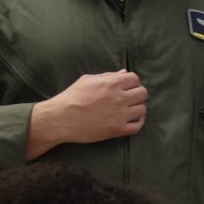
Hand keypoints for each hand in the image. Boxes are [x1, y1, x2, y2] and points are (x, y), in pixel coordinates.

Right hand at [28, 71, 147, 156]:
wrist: (61, 118)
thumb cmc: (72, 97)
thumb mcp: (88, 80)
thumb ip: (108, 76)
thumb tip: (124, 73)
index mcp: (111, 83)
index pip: (135, 79)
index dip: (132, 82)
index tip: (126, 87)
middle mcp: (119, 98)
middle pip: (142, 93)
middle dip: (137, 94)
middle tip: (128, 99)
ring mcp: (119, 115)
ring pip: (142, 109)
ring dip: (137, 109)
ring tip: (129, 110)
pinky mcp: (117, 130)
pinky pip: (137, 126)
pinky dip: (137, 123)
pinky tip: (131, 120)